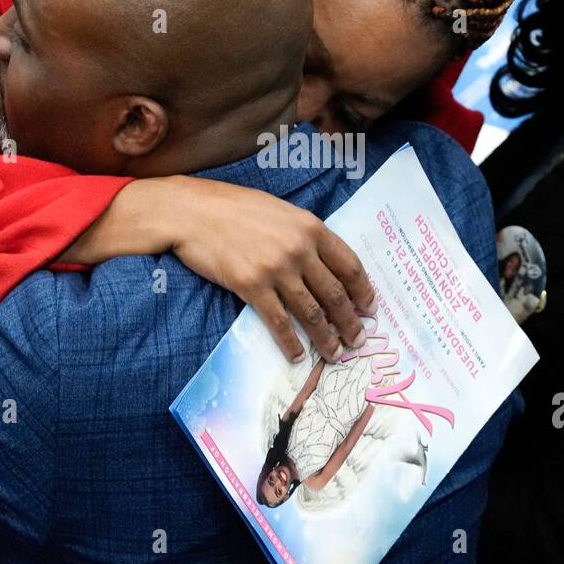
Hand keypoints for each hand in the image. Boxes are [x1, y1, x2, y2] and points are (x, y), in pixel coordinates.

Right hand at [62, 176, 376, 360]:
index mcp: (311, 227)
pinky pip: (279, 322)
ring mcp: (276, 269)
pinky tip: (297, 355)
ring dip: (327, 337)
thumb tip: (325, 263)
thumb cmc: (235, 207)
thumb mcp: (280, 211)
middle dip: (350, 321)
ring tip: (335, 353)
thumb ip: (304, 234)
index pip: (350, 265)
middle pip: (335, 293)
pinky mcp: (251, 285)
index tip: (370, 308)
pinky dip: (291, 342)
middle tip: (358, 340)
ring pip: (312, 312)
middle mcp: (299, 249)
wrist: (192, 211)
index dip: (363, 291)